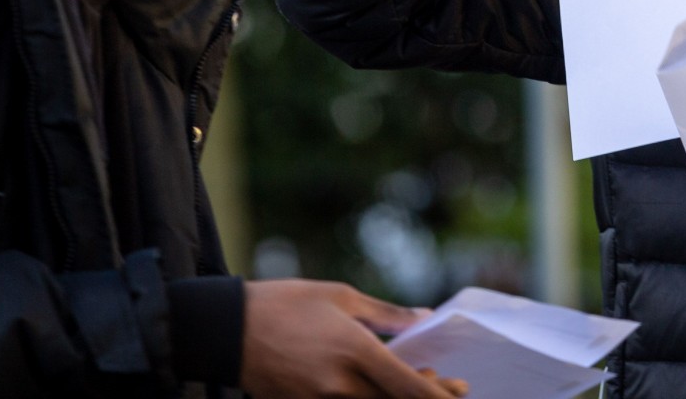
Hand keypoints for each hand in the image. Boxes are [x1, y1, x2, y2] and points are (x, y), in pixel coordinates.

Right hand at [240, 280, 468, 398]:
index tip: (459, 390)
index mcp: (355, 353)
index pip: (410, 388)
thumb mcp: (342, 297)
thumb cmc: (286, 303)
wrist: (226, 329)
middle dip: (429, 397)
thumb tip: (425, 318)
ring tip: (419, 383)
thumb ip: (386, 314)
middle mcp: (340, 386)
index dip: (439, 394)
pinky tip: (378, 388)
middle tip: (454, 386)